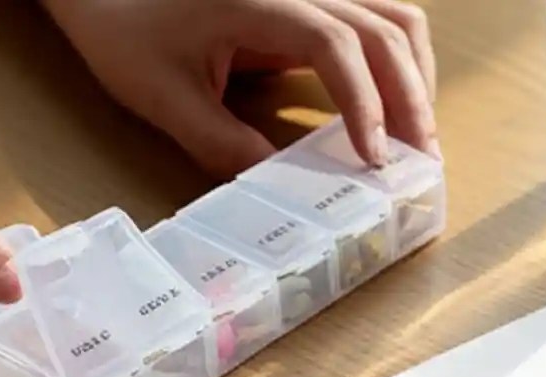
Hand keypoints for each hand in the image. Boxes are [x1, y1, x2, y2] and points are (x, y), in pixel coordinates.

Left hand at [42, 0, 438, 177]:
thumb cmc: (127, 34)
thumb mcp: (164, 98)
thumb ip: (221, 143)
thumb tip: (280, 190)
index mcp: (262, 2)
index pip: (338, 43)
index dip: (365, 101)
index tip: (372, 157)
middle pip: (385, 28)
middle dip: (410, 96)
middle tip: (419, 161)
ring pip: (396, 16)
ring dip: (416, 75)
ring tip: (418, 138)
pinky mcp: (312, 5)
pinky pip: (379, 19)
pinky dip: (400, 61)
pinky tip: (398, 105)